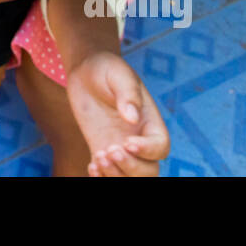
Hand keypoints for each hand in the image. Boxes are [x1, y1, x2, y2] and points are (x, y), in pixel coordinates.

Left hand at [66, 51, 169, 176]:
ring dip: (116, 175)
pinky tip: (92, 166)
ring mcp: (121, 148)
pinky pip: (108, 175)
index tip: (127, 142)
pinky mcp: (102, 151)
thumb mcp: (118, 73)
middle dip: (131, 168)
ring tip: (98, 159)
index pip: (160, 147)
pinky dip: (102, 177)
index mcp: (150, 121)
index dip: (147, 151)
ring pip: (129, 176)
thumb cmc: (106, 68)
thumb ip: (127, 93)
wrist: (85, 71)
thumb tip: (132, 117)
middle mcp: (139, 139)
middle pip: (149, 171)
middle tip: (109, 150)